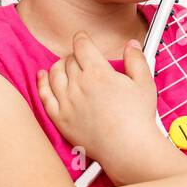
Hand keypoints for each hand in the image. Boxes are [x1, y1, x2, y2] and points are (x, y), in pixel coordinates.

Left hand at [35, 31, 164, 176]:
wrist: (128, 148)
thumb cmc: (138, 118)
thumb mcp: (144, 83)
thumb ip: (136, 60)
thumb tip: (130, 44)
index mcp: (98, 73)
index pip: (82, 45)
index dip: (81, 38)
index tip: (83, 39)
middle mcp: (79, 85)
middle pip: (69, 59)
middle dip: (75, 55)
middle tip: (81, 58)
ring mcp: (67, 102)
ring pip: (54, 73)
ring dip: (59, 65)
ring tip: (66, 66)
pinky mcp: (60, 118)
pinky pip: (44, 95)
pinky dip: (42, 82)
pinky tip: (43, 76)